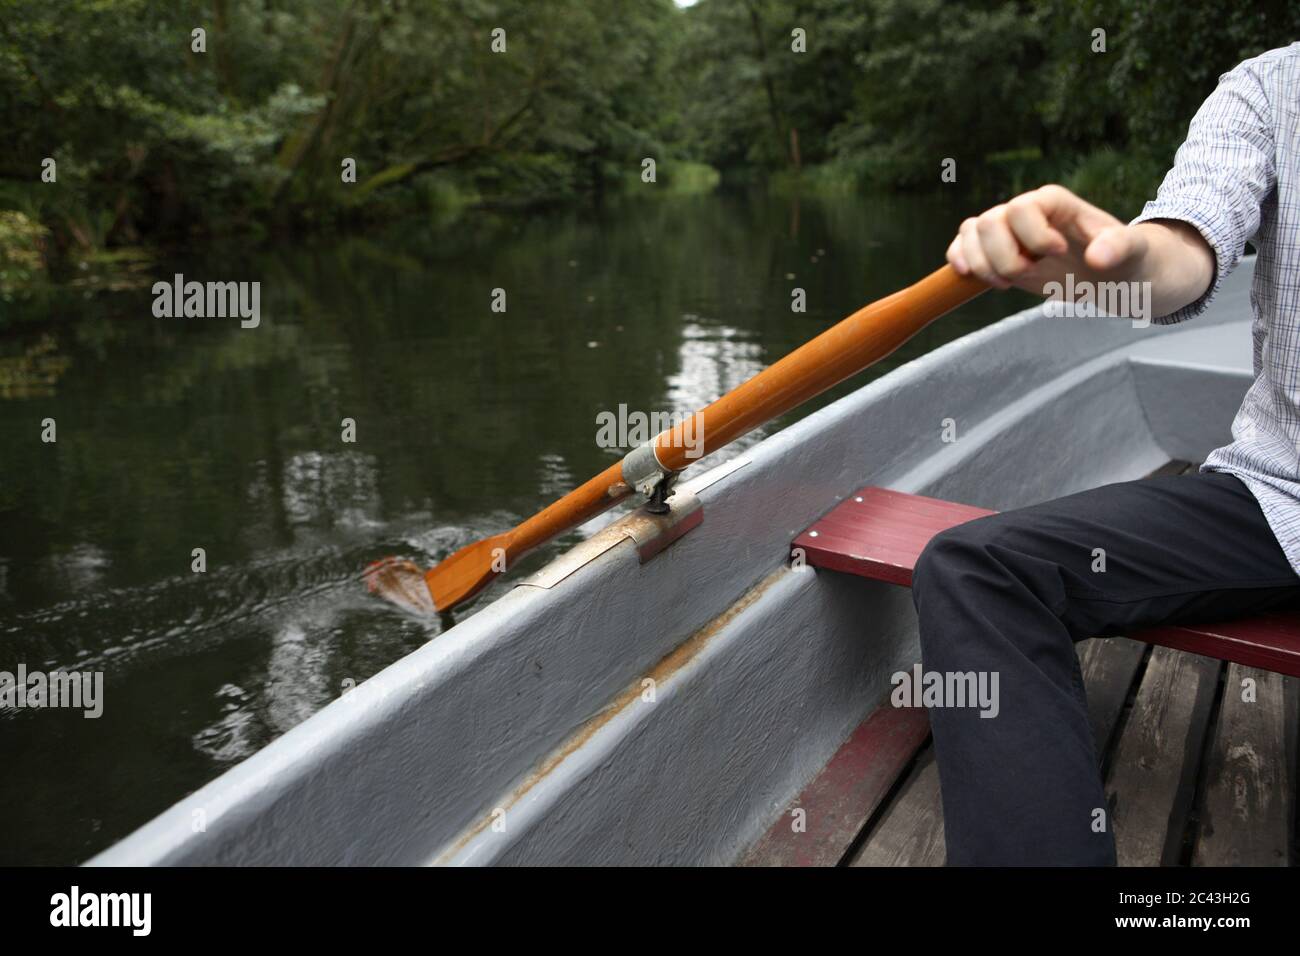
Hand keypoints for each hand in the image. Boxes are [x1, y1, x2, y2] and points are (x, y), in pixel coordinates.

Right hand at [947, 184, 1148, 293]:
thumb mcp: (1131, 252)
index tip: (1059, 253)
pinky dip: (960, 260)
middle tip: (1030, 274)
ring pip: (971, 232)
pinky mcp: (997, 251)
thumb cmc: (1125, 258)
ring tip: (1008, 283)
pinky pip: (962, 245)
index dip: (1032, 235)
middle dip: (1004, 257)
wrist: (1116, 275)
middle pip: (989, 222)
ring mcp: (1009, 231)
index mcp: (1055, 202)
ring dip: (982, 264)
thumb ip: (1118, 248)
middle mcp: (1027, 211)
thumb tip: (1097, 258)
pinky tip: (970, 276)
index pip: (1021, 207)